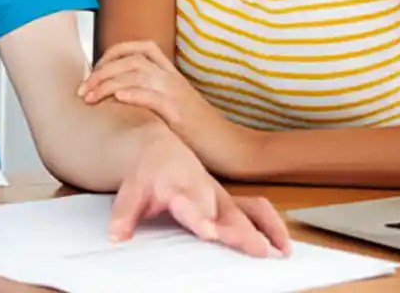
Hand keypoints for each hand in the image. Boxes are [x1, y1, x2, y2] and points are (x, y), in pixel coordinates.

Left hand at [79, 41, 257, 176]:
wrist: (230, 147)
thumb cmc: (201, 133)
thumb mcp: (175, 108)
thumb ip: (154, 99)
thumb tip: (122, 101)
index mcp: (172, 75)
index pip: (141, 47)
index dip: (113, 53)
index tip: (95, 70)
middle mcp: (173, 79)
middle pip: (132, 59)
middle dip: (101, 71)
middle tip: (82, 89)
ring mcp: (177, 94)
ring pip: (137, 73)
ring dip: (108, 82)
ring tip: (90, 97)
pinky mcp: (179, 114)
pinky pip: (154, 96)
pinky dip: (133, 93)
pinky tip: (117, 98)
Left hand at [109, 132, 290, 257]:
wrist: (159, 148)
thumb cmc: (147, 173)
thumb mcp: (132, 190)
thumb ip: (124, 214)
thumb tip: (116, 237)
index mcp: (180, 187)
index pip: (192, 206)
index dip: (200, 218)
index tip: (209, 231)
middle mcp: (206, 191)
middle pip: (228, 212)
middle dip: (241, 230)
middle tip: (256, 249)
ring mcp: (222, 196)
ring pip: (250, 210)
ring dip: (265, 228)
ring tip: (279, 252)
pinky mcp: (231, 201)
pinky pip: (258, 210)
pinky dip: (273, 225)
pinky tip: (283, 247)